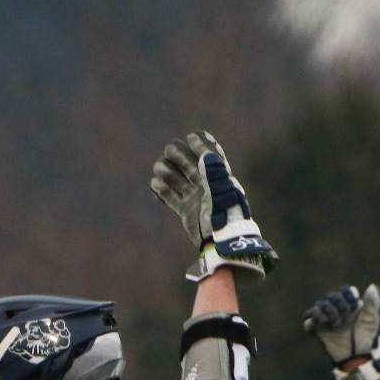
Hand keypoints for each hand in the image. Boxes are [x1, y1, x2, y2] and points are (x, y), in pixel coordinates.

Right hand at [149, 130, 277, 281]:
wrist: (220, 242)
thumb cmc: (224, 215)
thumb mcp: (221, 191)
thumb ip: (214, 171)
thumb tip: (205, 154)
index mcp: (218, 177)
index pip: (208, 155)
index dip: (200, 144)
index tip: (191, 136)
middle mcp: (205, 185)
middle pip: (188, 164)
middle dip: (178, 155)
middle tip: (169, 151)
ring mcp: (194, 197)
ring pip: (177, 179)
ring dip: (167, 171)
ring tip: (159, 168)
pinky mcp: (185, 210)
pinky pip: (171, 197)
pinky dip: (161, 190)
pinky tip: (155, 184)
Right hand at [303, 284, 379, 379]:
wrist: (357, 357)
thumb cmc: (366, 338)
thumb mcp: (372, 320)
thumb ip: (373, 303)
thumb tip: (371, 286)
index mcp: (351, 305)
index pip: (345, 291)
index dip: (347, 295)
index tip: (353, 304)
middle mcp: (338, 310)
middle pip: (331, 297)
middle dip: (338, 304)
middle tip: (344, 316)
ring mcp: (327, 320)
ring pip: (319, 306)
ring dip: (327, 311)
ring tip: (335, 322)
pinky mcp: (318, 331)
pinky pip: (308, 322)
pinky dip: (310, 321)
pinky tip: (317, 322)